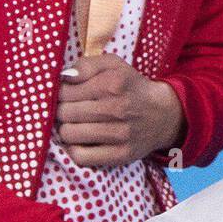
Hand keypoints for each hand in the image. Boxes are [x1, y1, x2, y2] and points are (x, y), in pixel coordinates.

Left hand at [55, 54, 184, 167]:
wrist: (162, 114)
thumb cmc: (130, 86)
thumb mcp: (113, 65)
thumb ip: (87, 64)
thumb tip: (64, 76)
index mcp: (111, 83)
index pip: (64, 91)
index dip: (60, 93)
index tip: (67, 95)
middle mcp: (116, 108)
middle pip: (64, 113)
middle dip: (62, 111)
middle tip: (69, 110)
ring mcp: (119, 134)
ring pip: (68, 134)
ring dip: (66, 130)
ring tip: (74, 124)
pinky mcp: (120, 154)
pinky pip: (81, 157)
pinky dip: (74, 149)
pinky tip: (80, 141)